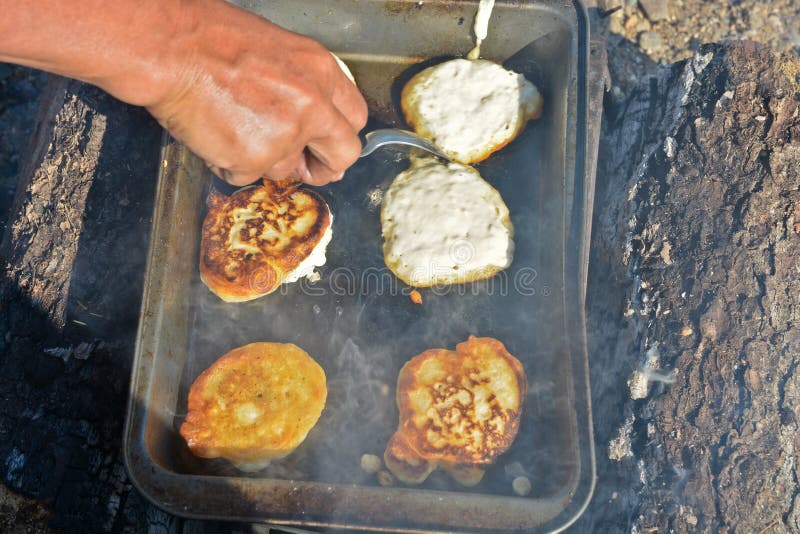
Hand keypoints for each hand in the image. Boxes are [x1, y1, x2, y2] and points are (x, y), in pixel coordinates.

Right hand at [139, 1, 367, 185]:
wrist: (171, 48)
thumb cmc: (211, 40)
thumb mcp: (277, 50)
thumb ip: (302, 86)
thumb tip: (313, 123)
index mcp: (321, 71)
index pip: (355, 117)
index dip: (340, 136)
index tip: (327, 144)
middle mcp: (313, 105)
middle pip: (343, 153)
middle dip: (325, 167)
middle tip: (307, 167)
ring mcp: (286, 135)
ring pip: (286, 168)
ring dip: (262, 159)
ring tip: (231, 125)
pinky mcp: (255, 159)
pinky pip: (247, 175)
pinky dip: (229, 163)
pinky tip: (215, 132)